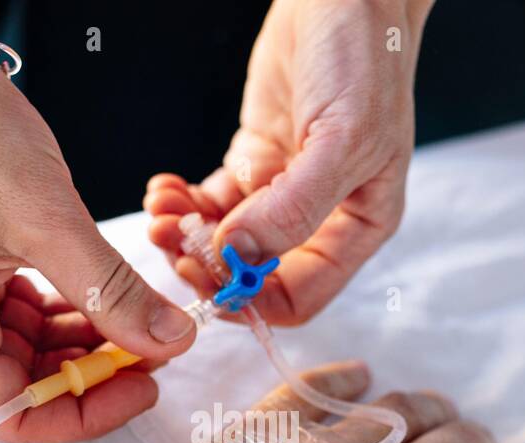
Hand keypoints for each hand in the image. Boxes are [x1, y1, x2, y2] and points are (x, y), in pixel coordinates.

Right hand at [0, 18, 196, 442]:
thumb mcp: (50, 220)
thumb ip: (114, 292)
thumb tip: (173, 341)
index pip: (7, 413)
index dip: (79, 414)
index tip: (139, 387)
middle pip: (16, 384)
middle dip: (88, 374)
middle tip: (153, 349)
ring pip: (19, 350)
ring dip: (79, 343)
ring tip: (138, 321)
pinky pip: (11, 312)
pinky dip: (60, 313)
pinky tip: (104, 299)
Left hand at [144, 0, 430, 324]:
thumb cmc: (364, 60)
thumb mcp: (341, 141)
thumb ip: (292, 209)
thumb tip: (239, 257)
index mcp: (358, 227)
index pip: (300, 298)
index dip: (251, 300)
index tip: (208, 278)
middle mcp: (322, 219)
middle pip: (254, 275)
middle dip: (208, 265)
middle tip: (168, 243)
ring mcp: (284, 192)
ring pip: (226, 241)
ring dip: (187, 235)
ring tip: (160, 211)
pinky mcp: (255, 161)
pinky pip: (212, 203)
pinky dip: (185, 204)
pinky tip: (164, 191)